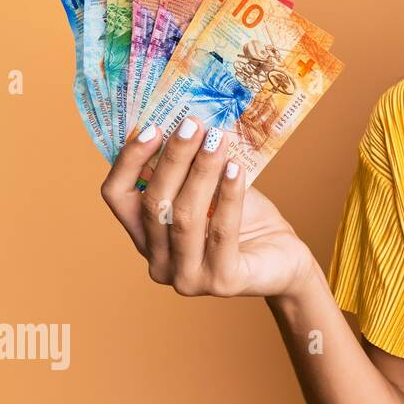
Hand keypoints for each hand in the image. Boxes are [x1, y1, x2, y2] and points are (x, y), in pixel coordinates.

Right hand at [101, 117, 314, 299]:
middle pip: (153, 204)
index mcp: (146, 238)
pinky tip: (236, 168)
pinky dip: (229, 196)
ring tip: (218, 139)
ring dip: (201, 172)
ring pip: (184, 217)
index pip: (117, 197)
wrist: (285, 260)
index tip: (153, 127)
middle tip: (194, 124)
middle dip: (173, 159)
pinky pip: (222, 232)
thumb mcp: (213, 190)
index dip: (129, 161)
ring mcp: (188, 278)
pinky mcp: (223, 282)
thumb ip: (192, 168)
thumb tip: (186, 121)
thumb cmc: (246, 222)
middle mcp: (159, 263)